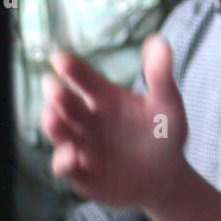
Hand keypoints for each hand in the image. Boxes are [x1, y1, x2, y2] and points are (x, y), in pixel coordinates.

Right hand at [41, 36, 187, 208]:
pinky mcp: (81, 174)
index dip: (71, 68)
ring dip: (53, 125)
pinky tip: (72, 157)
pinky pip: (68, 168)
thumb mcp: (167, 106)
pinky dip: (65, 162)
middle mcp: (86, 120)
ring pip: (60, 134)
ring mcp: (81, 146)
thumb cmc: (163, 136)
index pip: (83, 78)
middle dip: (57, 96)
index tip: (59, 58)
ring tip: (54, 117)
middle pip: (65, 104)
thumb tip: (159, 40)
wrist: (166, 180)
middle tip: (53, 86)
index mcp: (103, 98)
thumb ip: (160, 76)